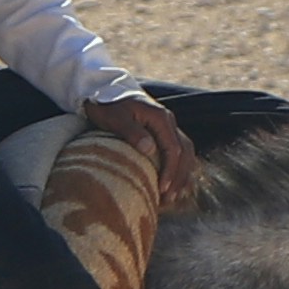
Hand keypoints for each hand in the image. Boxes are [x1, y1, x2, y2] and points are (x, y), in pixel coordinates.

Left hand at [84, 92, 200, 211]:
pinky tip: (174, 184)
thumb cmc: (107, 105)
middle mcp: (169, 122)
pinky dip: (179, 168)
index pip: (173, 149)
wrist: (103, 90)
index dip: (170, 172)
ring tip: (173, 196)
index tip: (162, 190)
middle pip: (185, 153)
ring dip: (182, 175)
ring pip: (185, 153)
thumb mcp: (116, 118)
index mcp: (161, 118)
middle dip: (179, 178)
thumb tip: (149, 149)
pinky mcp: (162, 132)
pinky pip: (178, 151)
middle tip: (168, 199)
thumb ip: (132, 132)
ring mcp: (167, 127)